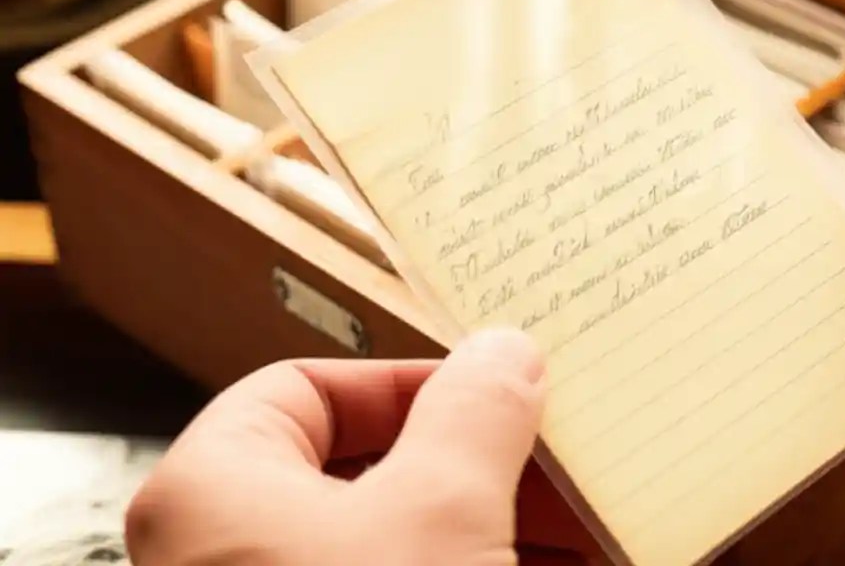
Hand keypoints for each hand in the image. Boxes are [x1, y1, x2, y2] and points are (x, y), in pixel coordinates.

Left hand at [124, 328, 598, 564]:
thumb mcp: (440, 513)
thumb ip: (475, 417)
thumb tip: (505, 350)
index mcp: (214, 491)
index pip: (307, 389)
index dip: (412, 382)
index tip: (494, 394)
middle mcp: (226, 550)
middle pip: (365, 470)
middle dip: (478, 466)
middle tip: (557, 462)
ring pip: (393, 539)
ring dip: (491, 524)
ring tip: (578, 524)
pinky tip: (557, 562)